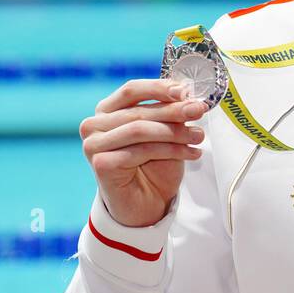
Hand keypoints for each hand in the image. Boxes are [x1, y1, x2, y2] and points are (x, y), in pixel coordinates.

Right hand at [80, 78, 208, 227]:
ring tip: (198, 136)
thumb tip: (188, 95)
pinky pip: (142, 151)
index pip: (132, 90)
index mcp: (107, 111)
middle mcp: (94, 125)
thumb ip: (170, 113)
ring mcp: (93, 144)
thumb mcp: (165, 133)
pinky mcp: (101, 163)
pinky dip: (172, 150)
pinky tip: (192, 153)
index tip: (186, 91)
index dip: (159, 88)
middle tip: (199, 110)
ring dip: (175, 131)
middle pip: (139, 111)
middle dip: (174, 110)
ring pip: (140, 129)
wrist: (147, 204)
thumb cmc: (154, 166)